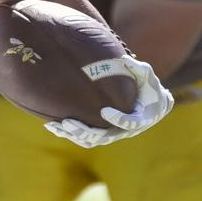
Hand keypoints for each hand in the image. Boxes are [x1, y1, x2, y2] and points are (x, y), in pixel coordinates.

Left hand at [43, 54, 173, 147]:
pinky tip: (52, 126)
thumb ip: (137, 69)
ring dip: (73, 134)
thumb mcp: (146, 76)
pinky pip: (84, 139)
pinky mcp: (101, 134)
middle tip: (67, 122)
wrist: (149, 103)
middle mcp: (123, 131)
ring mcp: (111, 134)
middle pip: (102, 137)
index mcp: (139, 120)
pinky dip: (69, 134)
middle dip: (83, 131)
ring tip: (55, 125)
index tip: (104, 111)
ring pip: (90, 140)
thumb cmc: (148, 87)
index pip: (128, 124)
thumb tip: (125, 59)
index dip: (117, 119)